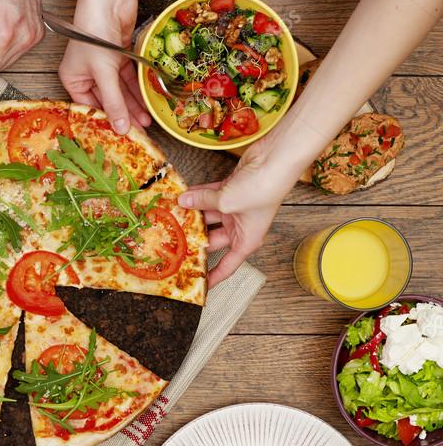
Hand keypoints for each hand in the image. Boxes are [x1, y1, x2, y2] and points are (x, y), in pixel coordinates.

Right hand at [58, 0, 145, 133]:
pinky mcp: (119, 56)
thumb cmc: (95, 33)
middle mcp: (87, 73)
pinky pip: (128, 78)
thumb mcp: (103, 73)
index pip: (90, 106)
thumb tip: (121, 129)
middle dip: (124, 113)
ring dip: (134, 103)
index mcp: (73, 79)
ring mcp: (104, 65)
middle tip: (139, 129)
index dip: (106, 120)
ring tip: (146, 119)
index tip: (122, 134)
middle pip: (108, 99)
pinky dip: (137, 88)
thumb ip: (114, 102)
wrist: (108, 1)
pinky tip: (146, 100)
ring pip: (120, 90)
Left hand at [177, 133, 299, 285]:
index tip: (199, 286)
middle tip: (170, 246)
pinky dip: (196, 196)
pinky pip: (209, 196)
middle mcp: (241, 226)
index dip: (213, 277)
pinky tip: (179, 197)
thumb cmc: (262, 189)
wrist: (276, 159)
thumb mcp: (227, 203)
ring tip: (169, 218)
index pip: (228, 266)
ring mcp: (235, 207)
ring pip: (207, 216)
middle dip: (193, 241)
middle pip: (212, 240)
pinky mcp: (230, 189)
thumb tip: (183, 201)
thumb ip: (202, 203)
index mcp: (246, 240)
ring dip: (191, 215)